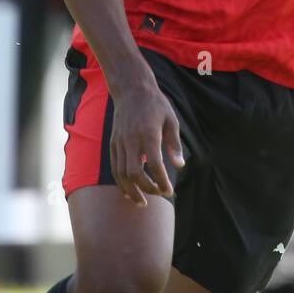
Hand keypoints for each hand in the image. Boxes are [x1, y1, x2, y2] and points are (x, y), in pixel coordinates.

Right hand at [108, 82, 184, 206]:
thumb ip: (174, 144)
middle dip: (146, 189)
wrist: (131, 89)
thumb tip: (180, 165)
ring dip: (131, 191)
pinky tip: (128, 191)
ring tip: (142, 202)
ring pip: (121, 173)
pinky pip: (114, 167)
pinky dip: (120, 182)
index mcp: (148, 134)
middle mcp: (131, 140)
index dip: (162, 181)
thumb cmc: (155, 104)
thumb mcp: (171, 120)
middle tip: (158, 195)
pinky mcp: (113, 143)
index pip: (154, 165)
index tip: (169, 191)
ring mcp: (120, 142)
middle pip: (134, 173)